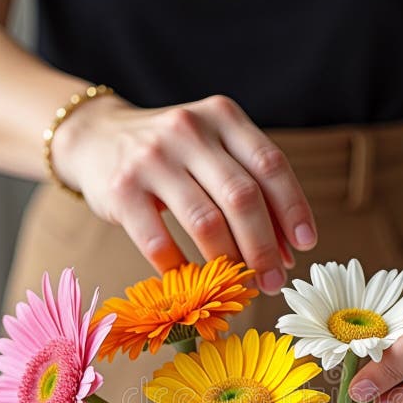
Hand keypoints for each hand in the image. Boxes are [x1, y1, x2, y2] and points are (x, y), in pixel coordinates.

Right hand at [52, 94, 316, 292]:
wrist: (96, 137)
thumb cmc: (173, 155)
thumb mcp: (213, 153)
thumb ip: (250, 190)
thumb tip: (287, 253)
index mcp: (223, 117)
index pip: (270, 164)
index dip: (293, 209)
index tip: (305, 246)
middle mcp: (189, 130)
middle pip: (242, 197)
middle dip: (264, 246)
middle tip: (274, 280)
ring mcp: (152, 158)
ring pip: (205, 221)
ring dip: (229, 262)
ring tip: (241, 285)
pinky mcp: (121, 189)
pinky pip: (159, 241)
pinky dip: (181, 269)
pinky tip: (194, 282)